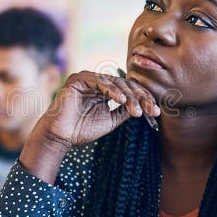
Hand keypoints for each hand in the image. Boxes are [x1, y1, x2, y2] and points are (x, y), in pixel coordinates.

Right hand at [20, 71, 159, 183]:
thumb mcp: (111, 120)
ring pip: (115, 82)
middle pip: (125, 84)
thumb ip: (125, 111)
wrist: (61, 136)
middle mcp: (98, 82)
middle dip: (140, 97)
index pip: (129, 90)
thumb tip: (144, 105)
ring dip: (128, 95)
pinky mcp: (78, 79)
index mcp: (106, 91)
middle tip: (151, 110)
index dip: (143, 99)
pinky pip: (99, 81)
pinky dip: (112, 90)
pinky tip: (121, 101)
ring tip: (136, 110)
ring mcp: (88, 79)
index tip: (156, 112)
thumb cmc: (82, 130)